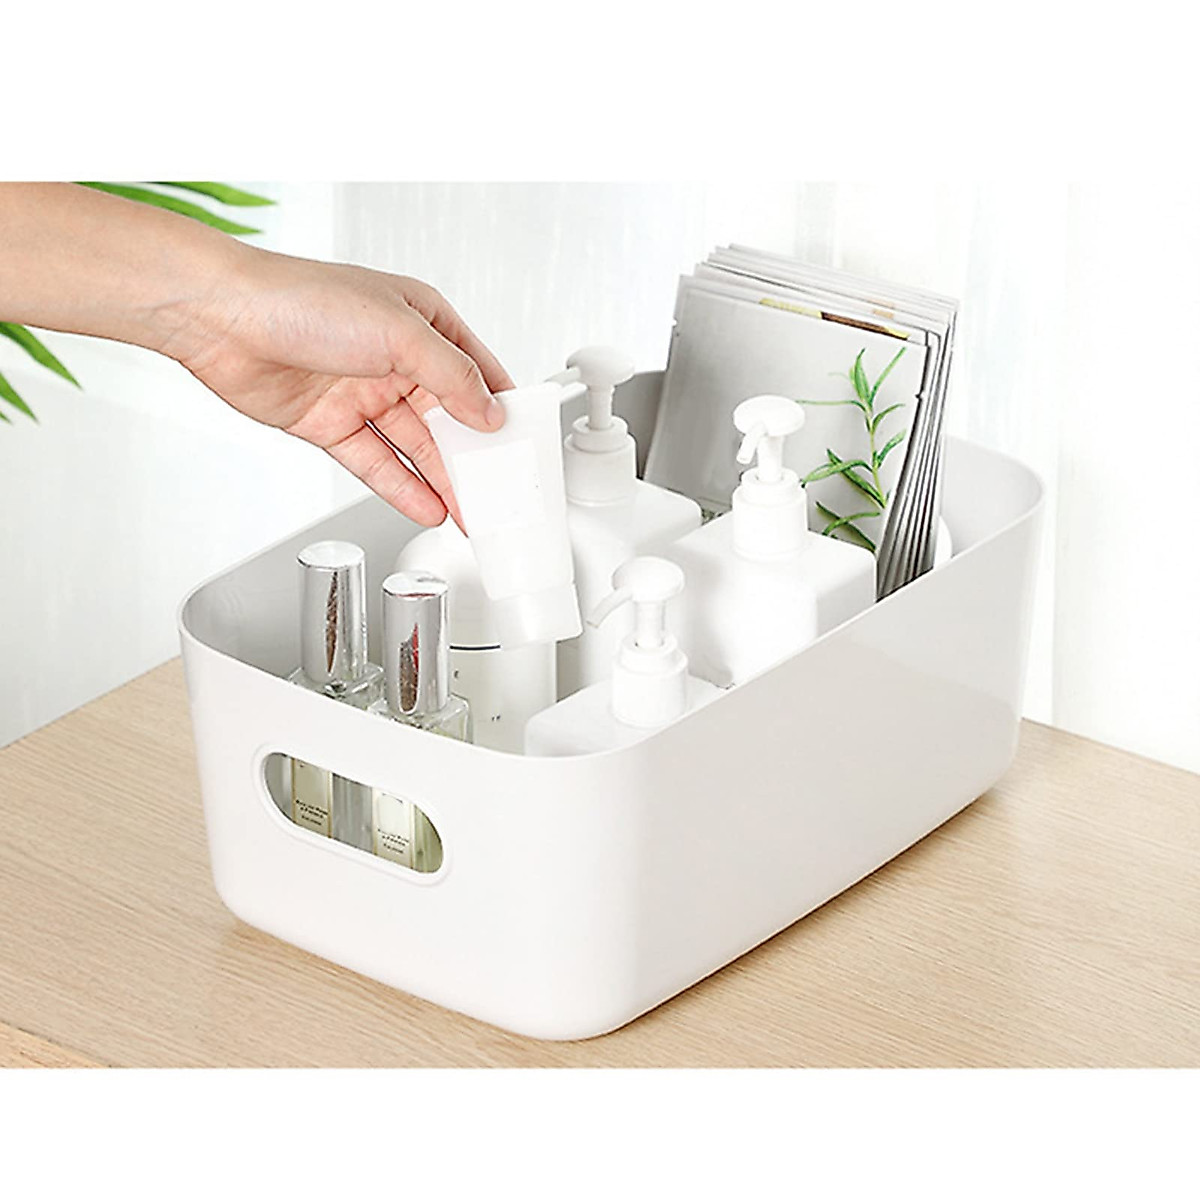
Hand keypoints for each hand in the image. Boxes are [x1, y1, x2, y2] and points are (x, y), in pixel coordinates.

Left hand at [175, 248, 512, 525]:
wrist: (221, 319)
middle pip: (447, 418)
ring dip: (442, 480)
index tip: (521, 444)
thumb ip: (453, 376)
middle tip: (498, 491)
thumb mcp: (399, 332)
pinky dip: (402, 487)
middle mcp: (394, 357)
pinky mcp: (331, 424)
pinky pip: (377, 463)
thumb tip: (490, 410)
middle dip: (473, 457)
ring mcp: (362, 393)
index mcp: (421, 321)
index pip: (475, 372)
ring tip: (470, 512)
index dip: (500, 408)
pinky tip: (428, 506)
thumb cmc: (300, 299)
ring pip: (414, 447)